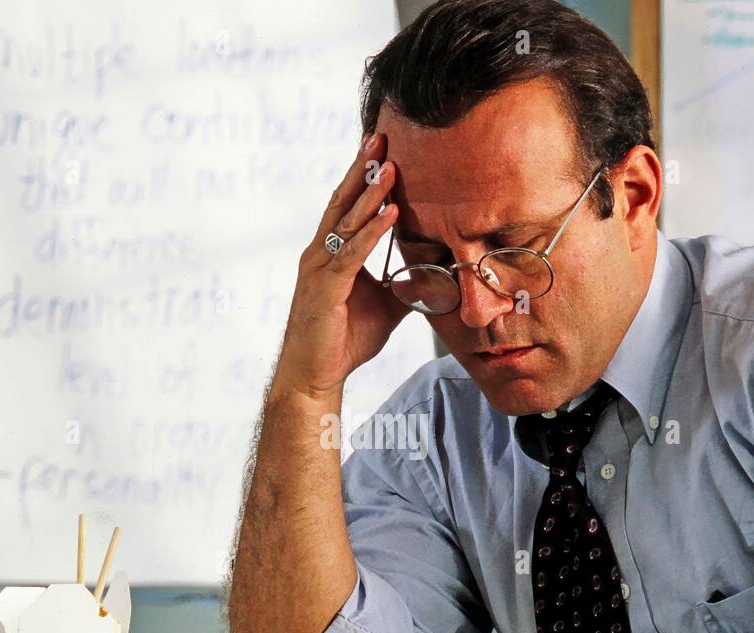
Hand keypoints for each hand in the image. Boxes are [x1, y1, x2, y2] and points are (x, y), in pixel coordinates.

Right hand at [273, 132, 406, 401]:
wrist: (316, 376)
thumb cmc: (344, 341)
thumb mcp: (386, 307)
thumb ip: (406, 285)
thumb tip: (437, 273)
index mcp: (332, 253)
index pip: (348, 206)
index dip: (363, 176)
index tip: (382, 148)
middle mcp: (320, 253)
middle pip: (343, 202)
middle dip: (363, 169)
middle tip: (381, 137)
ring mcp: (319, 269)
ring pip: (346, 222)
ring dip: (369, 194)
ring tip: (389, 167)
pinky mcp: (324, 289)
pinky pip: (351, 254)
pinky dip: (371, 232)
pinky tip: (390, 214)